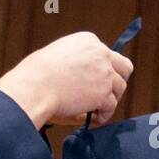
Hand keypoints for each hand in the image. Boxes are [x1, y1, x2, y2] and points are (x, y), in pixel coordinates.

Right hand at [0, 32, 133, 128]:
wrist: (34, 87)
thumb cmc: (37, 74)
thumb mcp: (58, 55)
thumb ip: (77, 62)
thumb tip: (89, 84)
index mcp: (88, 40)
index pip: (106, 54)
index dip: (102, 70)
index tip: (94, 81)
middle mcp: (100, 53)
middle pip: (124, 68)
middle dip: (117, 81)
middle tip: (105, 94)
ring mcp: (104, 73)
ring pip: (120, 88)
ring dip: (110, 99)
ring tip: (96, 108)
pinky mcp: (104, 93)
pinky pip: (112, 106)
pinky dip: (104, 114)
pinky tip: (94, 118)